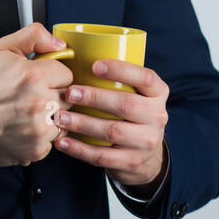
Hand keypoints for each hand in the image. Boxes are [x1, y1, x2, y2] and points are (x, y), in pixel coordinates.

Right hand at [0, 23, 75, 167]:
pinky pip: (52, 140)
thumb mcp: (3, 48)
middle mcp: (40, 104)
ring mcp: (39, 130)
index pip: (67, 75)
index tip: (39, 80)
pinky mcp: (36, 149)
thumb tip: (60, 44)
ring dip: (50, 117)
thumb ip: (35, 36)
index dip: (52, 76)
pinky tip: (23, 128)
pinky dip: (41, 136)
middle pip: (68, 98)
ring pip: (63, 120)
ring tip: (27, 112)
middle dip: (53, 95)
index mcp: (35, 77)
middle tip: (32, 96)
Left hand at [54, 58, 168, 189]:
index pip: (145, 78)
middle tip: (69, 93)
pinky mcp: (132, 162)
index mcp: (158, 93)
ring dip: (82, 123)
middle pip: (125, 105)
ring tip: (60, 117)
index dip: (120, 70)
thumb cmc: (131, 114)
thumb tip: (77, 55)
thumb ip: (119, 78)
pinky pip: (102, 156)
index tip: (94, 65)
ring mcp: (146, 141)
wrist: (147, 156)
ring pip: (112, 131)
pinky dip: (79, 149)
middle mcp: (157, 116)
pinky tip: (63, 141)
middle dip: (94, 98)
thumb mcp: (136, 93)